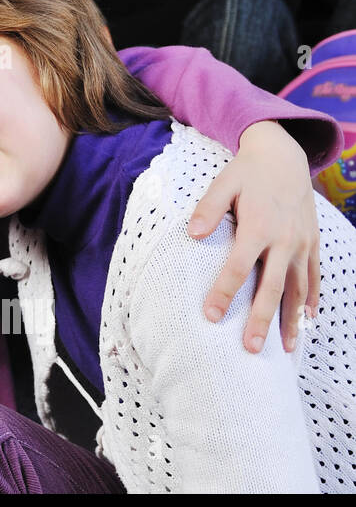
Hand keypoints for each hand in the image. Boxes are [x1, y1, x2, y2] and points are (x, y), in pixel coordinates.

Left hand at [189, 121, 319, 353]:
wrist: (284, 157)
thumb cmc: (247, 173)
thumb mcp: (224, 183)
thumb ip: (208, 209)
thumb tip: (191, 234)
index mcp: (259, 227)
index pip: (238, 267)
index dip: (224, 293)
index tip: (211, 316)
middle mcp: (284, 240)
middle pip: (272, 287)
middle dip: (262, 319)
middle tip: (251, 349)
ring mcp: (302, 244)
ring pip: (298, 288)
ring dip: (292, 319)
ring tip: (286, 348)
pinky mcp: (314, 243)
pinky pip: (315, 277)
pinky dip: (312, 300)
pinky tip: (308, 321)